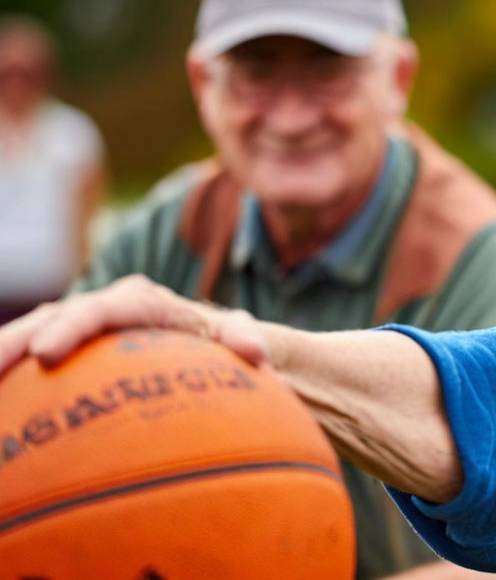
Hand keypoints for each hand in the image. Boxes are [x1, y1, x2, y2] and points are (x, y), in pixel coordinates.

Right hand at [0, 274, 268, 376]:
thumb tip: (257, 353)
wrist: (204, 342)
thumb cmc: (221, 343)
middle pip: (55, 316)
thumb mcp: (238, 339)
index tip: (47, 354)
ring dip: (3, 351)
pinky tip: (0, 406)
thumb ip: (246, 338)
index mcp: (142, 301)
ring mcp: (81, 324)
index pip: (104, 309)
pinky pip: (30, 358)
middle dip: (18, 339)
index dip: (73, 327)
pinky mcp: (69, 346)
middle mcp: (104, 306)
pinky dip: (12, 367)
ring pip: (32, 332)